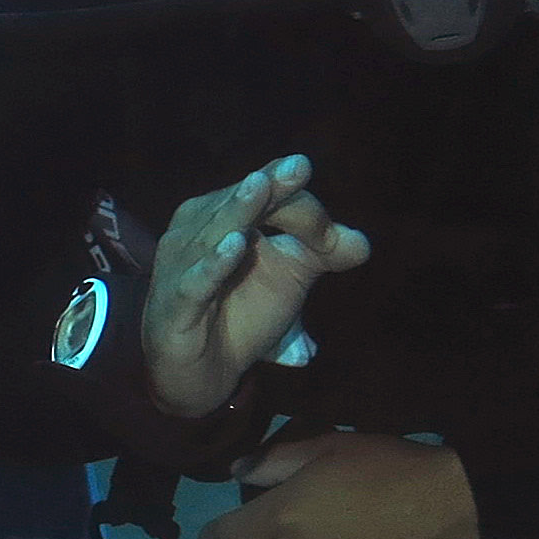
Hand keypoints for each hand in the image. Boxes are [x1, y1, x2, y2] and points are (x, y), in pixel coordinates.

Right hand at [143, 156, 369, 417]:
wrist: (200, 374)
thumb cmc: (241, 313)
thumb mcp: (289, 279)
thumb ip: (323, 256)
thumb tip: (364, 245)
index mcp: (226, 216)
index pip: (267, 194)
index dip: (302, 206)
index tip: (332, 241)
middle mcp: (199, 232)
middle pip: (241, 204)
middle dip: (271, 187)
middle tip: (300, 165)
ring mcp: (182, 268)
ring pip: (213, 235)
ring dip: (239, 211)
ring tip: (260, 186)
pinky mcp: (175, 307)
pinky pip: (195, 283)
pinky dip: (214, 265)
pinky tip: (234, 246)